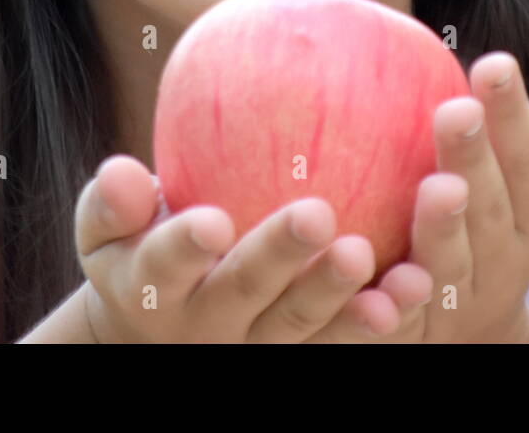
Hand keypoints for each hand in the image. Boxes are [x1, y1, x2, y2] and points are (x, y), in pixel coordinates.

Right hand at [75, 155, 435, 341]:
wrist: (157, 337)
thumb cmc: (138, 251)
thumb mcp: (108, 234)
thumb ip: (112, 203)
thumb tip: (120, 170)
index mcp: (154, 288)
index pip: (164, 266)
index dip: (184, 247)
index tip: (212, 221)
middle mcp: (208, 325)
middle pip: (247, 295)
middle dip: (282, 260)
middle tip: (321, 217)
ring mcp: (256, 349)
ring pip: (305, 329)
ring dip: (348, 302)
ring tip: (395, 271)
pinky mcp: (298, 357)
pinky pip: (340, 342)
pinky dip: (378, 321)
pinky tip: (420, 286)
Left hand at [358, 51, 528, 342]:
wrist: (466, 345)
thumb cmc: (485, 241)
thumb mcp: (522, 200)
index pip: (528, 164)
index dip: (513, 117)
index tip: (495, 64)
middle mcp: (498, 265)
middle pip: (487, 211)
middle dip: (474, 161)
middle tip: (458, 111)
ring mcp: (453, 304)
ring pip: (447, 267)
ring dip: (442, 229)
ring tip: (438, 187)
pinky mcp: (406, 336)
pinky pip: (398, 324)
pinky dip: (391, 308)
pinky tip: (380, 285)